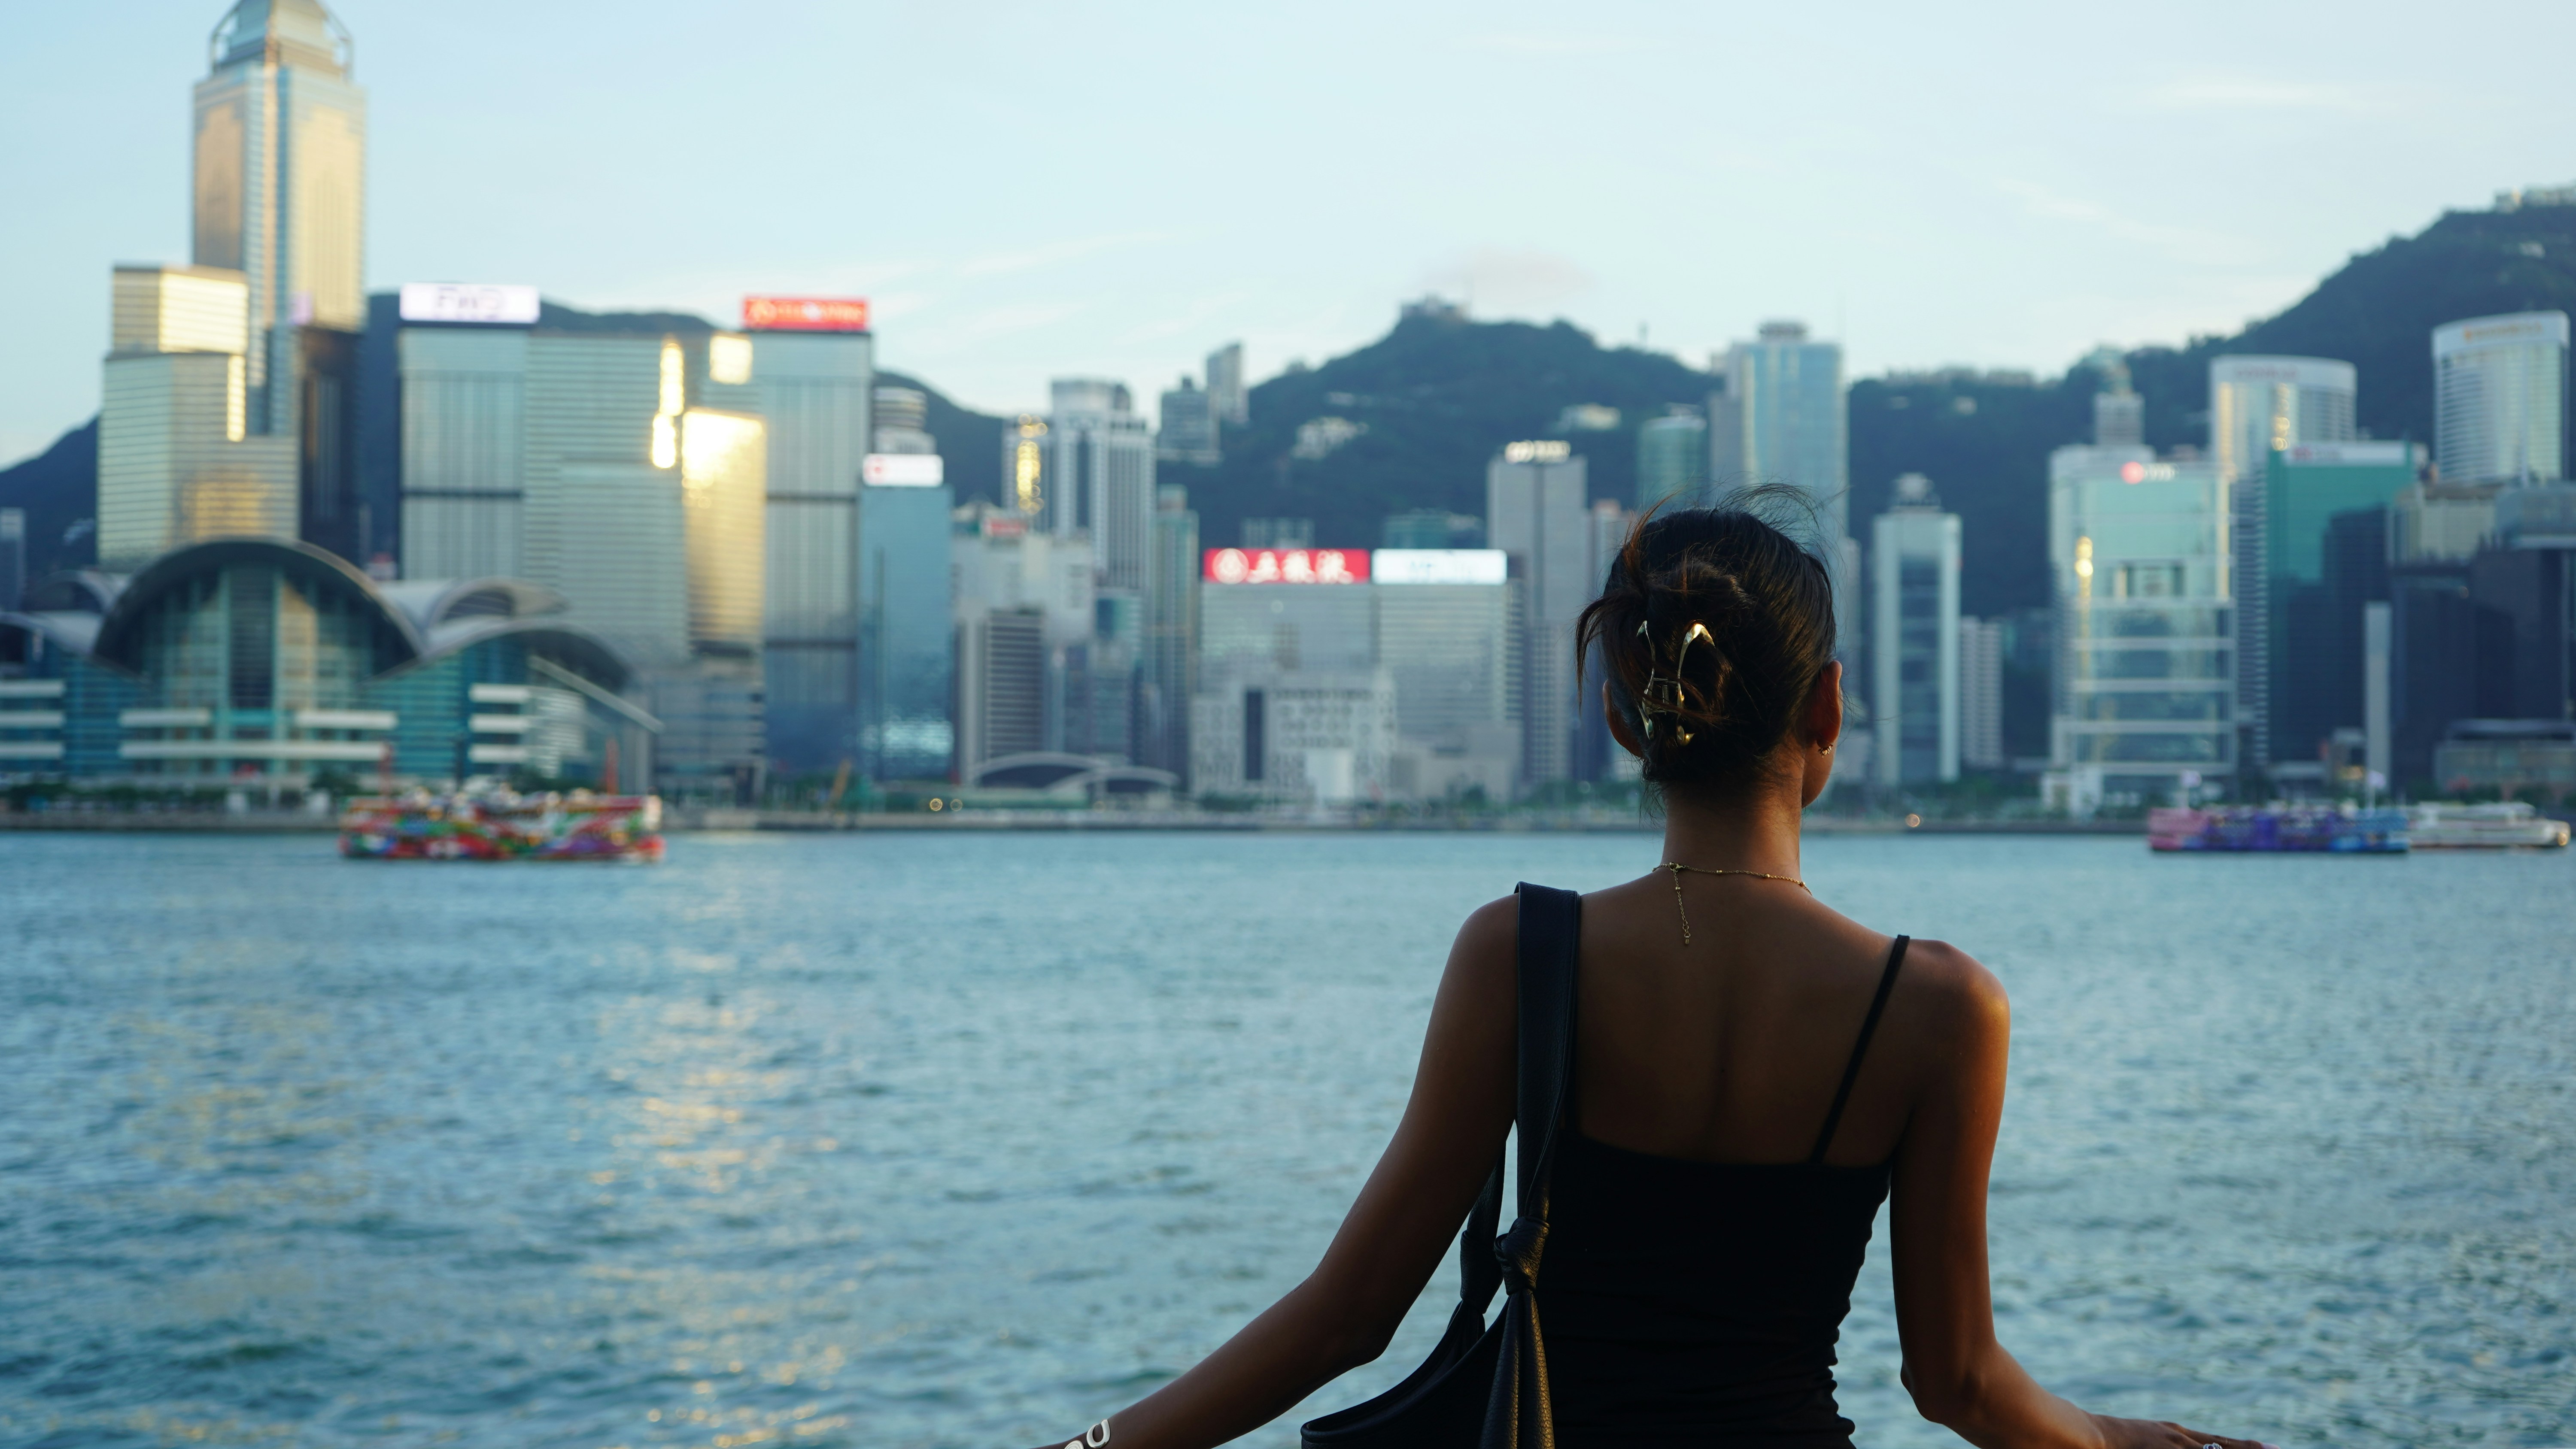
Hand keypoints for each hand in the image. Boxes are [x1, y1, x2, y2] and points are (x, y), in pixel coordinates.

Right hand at [2091, 1415, 2275, 1448]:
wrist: (2082, 1433)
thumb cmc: (2103, 1441)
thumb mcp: (2137, 1442)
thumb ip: (2154, 1445)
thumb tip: (2172, 1445)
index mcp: (2173, 1434)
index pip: (2217, 1442)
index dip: (2244, 1447)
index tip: (2268, 1448)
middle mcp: (2179, 1436)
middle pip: (2224, 1445)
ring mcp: (2173, 1444)